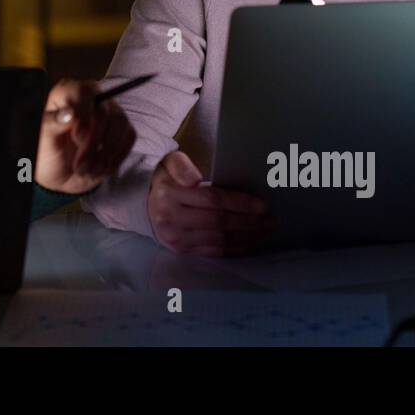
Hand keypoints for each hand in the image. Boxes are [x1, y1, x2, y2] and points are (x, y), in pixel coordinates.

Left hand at [34, 79, 135, 193]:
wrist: (62, 174)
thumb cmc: (48, 152)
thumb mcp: (43, 140)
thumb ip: (51, 124)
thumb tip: (69, 114)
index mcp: (69, 94)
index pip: (83, 92)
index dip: (84, 114)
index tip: (78, 137)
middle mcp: (93, 98)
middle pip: (103, 111)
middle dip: (92, 143)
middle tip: (79, 165)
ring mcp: (111, 112)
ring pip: (119, 125)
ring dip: (105, 154)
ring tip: (86, 171)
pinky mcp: (123, 129)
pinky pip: (129, 138)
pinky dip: (115, 157)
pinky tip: (100, 169)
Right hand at [147, 151, 274, 256]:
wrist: (143, 202)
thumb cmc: (166, 179)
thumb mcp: (170, 163)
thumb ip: (182, 166)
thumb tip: (194, 179)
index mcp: (169, 195)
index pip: (211, 200)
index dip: (239, 204)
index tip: (262, 205)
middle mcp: (170, 220)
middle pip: (218, 223)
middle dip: (249, 223)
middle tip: (271, 220)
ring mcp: (175, 239)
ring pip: (218, 241)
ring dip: (246, 238)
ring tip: (265, 231)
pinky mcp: (181, 251)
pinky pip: (213, 252)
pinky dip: (234, 249)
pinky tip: (250, 243)